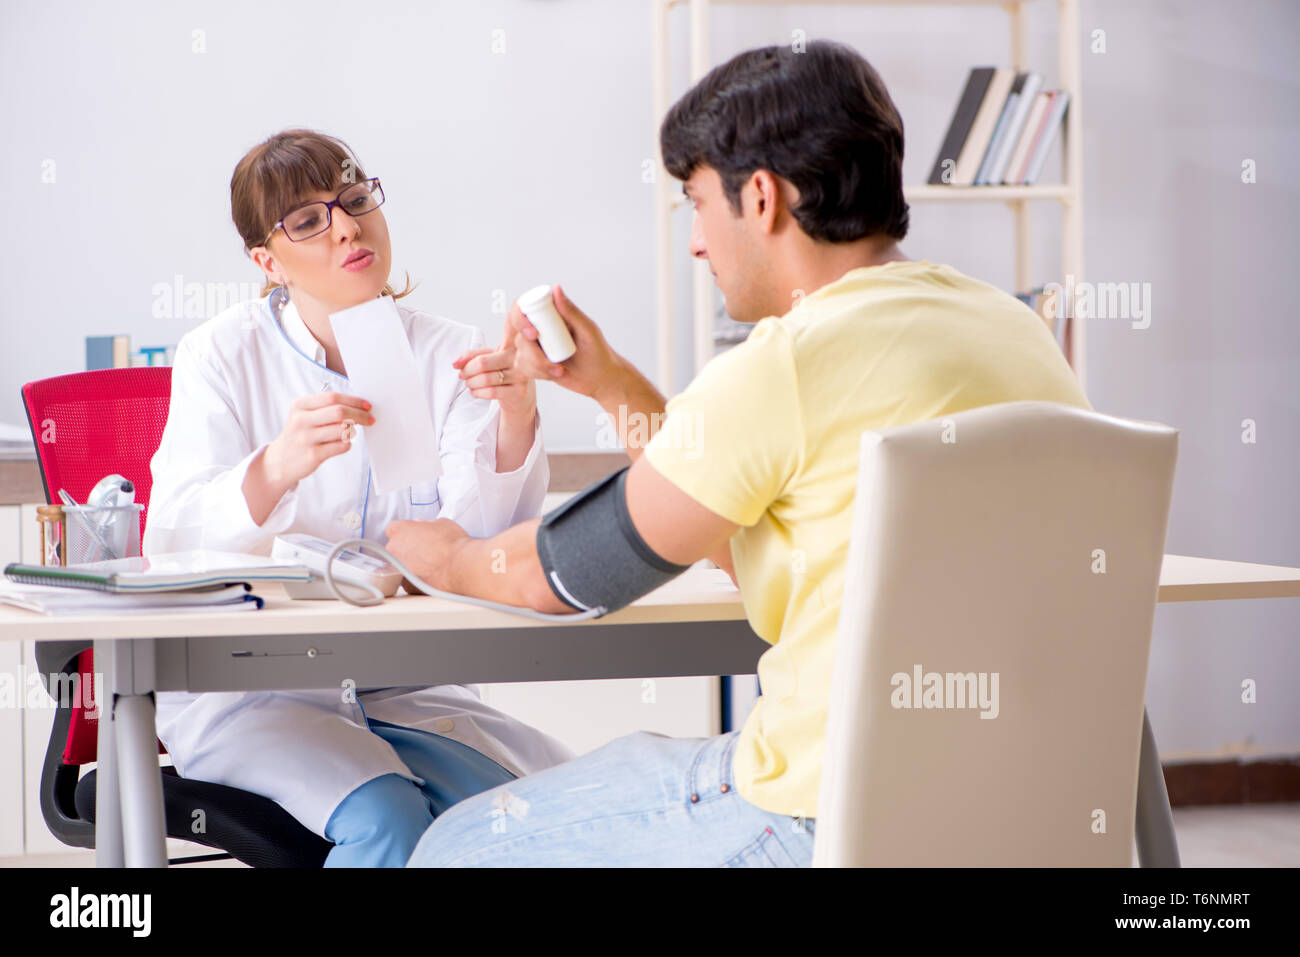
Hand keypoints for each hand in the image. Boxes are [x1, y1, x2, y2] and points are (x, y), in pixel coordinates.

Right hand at [263, 391, 373, 488]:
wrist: (279, 462)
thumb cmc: (299, 436)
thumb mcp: (304, 416)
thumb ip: (326, 408)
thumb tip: (358, 405)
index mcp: (300, 406)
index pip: (332, 397)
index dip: (353, 400)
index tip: (366, 405)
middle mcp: (301, 420)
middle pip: (339, 411)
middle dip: (359, 415)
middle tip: (370, 419)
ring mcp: (306, 438)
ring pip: (342, 430)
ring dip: (352, 431)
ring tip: (350, 433)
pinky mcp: (313, 455)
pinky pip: (341, 446)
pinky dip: (346, 444)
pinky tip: (341, 444)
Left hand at [384, 517, 469, 592]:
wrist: (460, 567)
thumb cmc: (451, 544)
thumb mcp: (441, 523)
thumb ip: (426, 523)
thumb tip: (423, 526)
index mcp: (398, 530)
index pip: (394, 529)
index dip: (406, 532)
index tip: (415, 535)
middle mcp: (393, 550)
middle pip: (395, 547)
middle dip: (406, 548)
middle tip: (424, 549)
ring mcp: (397, 569)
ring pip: (401, 565)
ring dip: (411, 564)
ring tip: (429, 563)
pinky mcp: (406, 585)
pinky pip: (409, 579)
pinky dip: (417, 577)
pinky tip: (430, 574)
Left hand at [453, 336, 537, 427]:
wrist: (521, 397)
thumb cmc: (505, 374)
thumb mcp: (491, 360)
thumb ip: (474, 357)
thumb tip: (456, 363)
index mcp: (510, 346)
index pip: (482, 350)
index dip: (466, 358)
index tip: (456, 365)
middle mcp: (517, 358)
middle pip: (482, 363)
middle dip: (467, 371)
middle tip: (463, 375)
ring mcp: (520, 375)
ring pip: (486, 379)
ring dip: (472, 383)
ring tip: (470, 384)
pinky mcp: (518, 391)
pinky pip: (492, 392)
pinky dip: (478, 392)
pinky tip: (476, 392)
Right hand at [499, 284, 623, 401]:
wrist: (601, 379)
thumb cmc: (599, 351)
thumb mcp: (587, 330)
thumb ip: (571, 311)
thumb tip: (556, 288)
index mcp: (551, 314)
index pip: (523, 306)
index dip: (520, 318)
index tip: (533, 334)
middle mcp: (540, 327)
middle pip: (519, 333)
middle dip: (531, 351)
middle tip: (548, 362)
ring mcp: (536, 345)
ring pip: (521, 352)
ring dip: (539, 364)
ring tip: (560, 369)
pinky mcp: (535, 363)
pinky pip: (524, 367)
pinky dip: (540, 373)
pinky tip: (557, 373)